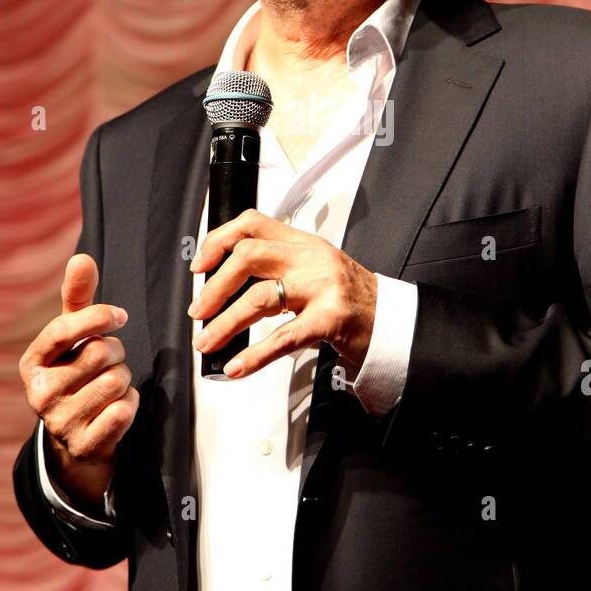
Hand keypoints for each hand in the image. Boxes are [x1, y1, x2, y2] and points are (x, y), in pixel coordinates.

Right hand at [18, 254, 137, 500]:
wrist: (76, 437)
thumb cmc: (76, 371)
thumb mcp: (73, 336)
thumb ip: (77, 297)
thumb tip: (81, 258)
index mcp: (32, 362)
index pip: (64, 329)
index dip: (98, 317)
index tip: (119, 316)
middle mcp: (39, 393)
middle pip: (100, 353)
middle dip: (117, 353)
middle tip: (109, 363)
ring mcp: (59, 422)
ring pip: (116, 381)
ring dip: (125, 380)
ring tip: (110, 386)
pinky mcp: (83, 445)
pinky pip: (123, 411)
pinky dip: (130, 405)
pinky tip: (116, 409)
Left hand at [188, 208, 377, 378]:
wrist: (391, 322)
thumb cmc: (350, 299)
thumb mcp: (315, 268)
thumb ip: (278, 266)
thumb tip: (226, 283)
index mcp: (304, 243)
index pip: (252, 224)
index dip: (218, 240)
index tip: (199, 265)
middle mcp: (312, 259)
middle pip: (248, 256)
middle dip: (214, 287)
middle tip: (199, 312)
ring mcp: (323, 288)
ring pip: (259, 298)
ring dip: (225, 324)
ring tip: (208, 341)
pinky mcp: (330, 320)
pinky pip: (283, 337)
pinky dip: (254, 355)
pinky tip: (237, 366)